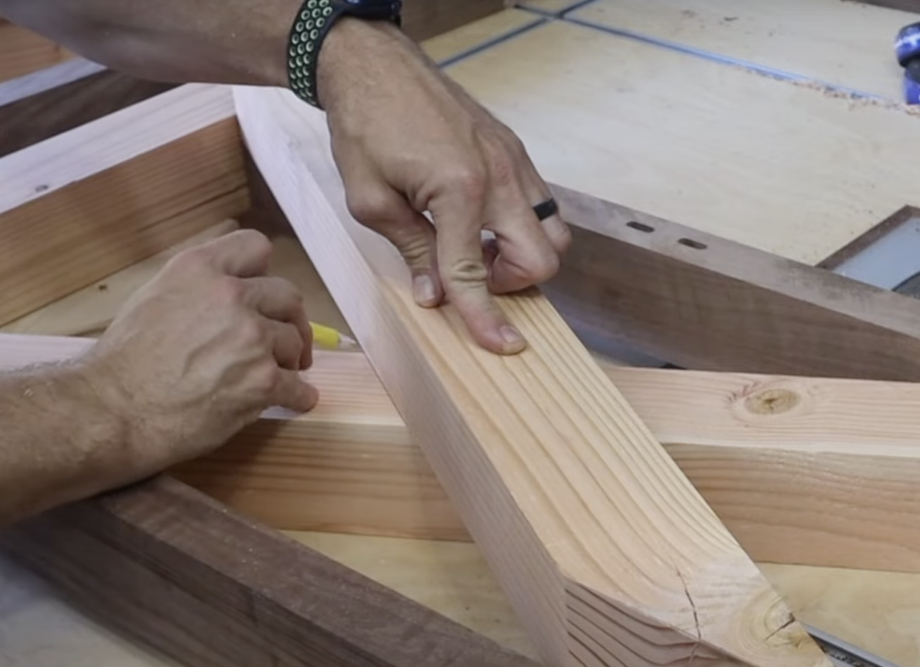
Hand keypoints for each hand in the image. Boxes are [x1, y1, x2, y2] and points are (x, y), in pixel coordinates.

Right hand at [78, 230, 317, 471]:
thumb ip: (196, 288)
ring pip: (294, 342)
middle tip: (286, 340)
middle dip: (288, 319)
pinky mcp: (262, 381)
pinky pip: (298, 388)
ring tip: (277, 375)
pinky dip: (298, 398)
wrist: (114, 411)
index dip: (263, 273)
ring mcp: (251, 338)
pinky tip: (292, 401)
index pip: (255, 248)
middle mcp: (230, 296)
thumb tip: (226, 292)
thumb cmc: (123, 363)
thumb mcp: (153, 299)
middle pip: (287, 296)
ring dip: (289, 361)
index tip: (263, 294)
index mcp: (199, 269)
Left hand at [317, 20, 570, 354]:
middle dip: (513, 283)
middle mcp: (499, 175)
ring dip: (523, 256)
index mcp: (459, 190)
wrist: (375, 65)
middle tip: (472, 277)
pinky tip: (481, 224)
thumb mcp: (370, 200)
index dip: (486, 317)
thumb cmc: (365, 126)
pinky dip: (521, 227)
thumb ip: (412, 250)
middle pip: (543, 257)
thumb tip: (436, 296)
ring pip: (553, 232)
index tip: (504, 347)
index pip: (476, 272)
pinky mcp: (515, 151)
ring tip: (478, 250)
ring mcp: (514, 160)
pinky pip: (541, 203)